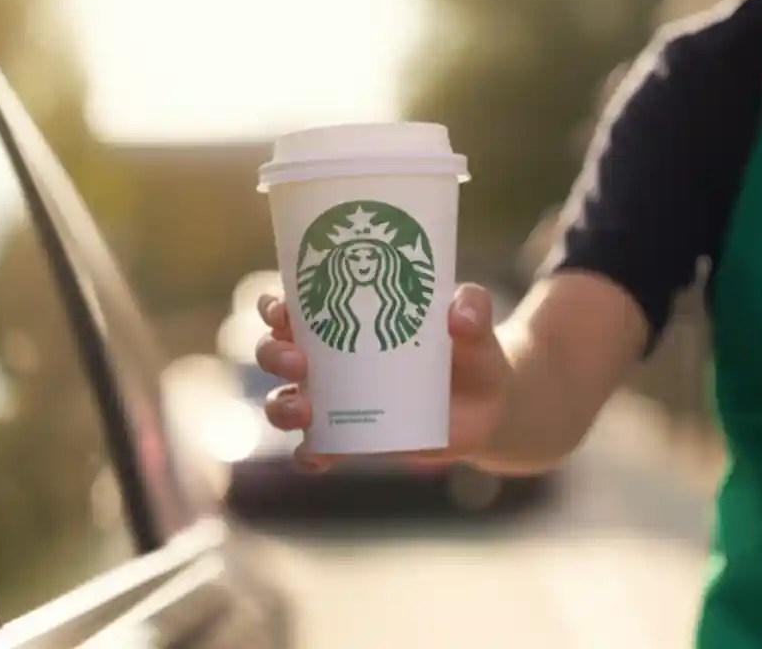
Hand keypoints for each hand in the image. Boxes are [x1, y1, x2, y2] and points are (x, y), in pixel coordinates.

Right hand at [255, 283, 509, 471]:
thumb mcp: (476, 325)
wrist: (488, 407)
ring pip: (281, 401)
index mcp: (346, 316)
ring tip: (305, 410)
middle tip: (299, 360)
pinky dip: (308, 455)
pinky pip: (313, 450)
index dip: (276, 306)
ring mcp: (334, 402)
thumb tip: (457, 316)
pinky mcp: (349, 440)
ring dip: (280, 405)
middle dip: (273, 354)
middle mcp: (328, 358)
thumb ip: (472, 308)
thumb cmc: (471, 351)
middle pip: (274, 352)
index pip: (295, 305)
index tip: (284, 311)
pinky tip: (319, 456)